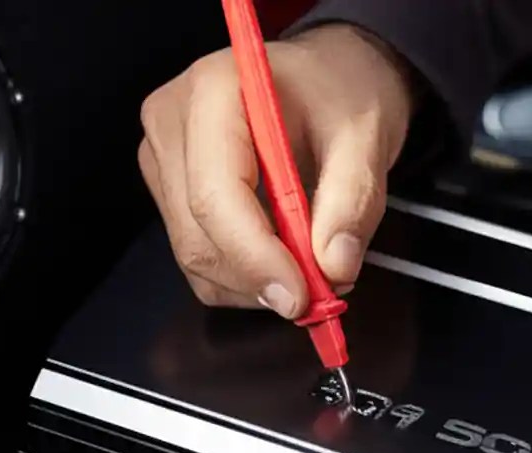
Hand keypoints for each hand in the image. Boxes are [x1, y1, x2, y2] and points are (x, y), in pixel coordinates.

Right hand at [138, 24, 413, 317]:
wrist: (327, 78)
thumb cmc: (342, 92)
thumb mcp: (367, 136)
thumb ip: (354, 201)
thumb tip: (334, 266)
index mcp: (213, 92)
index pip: (215, 196)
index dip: (256, 257)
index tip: (302, 294)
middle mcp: (172, 122)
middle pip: (199, 234)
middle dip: (261, 276)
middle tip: (322, 290)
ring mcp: (164, 158)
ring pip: (196, 256)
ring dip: (255, 283)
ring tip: (311, 265)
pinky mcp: (169, 189)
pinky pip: (198, 260)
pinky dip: (244, 278)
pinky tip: (282, 258)